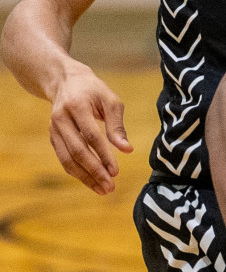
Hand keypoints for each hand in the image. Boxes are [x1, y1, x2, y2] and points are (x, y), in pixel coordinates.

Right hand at [49, 64, 131, 193]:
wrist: (65, 81)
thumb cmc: (94, 91)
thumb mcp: (111, 100)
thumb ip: (117, 125)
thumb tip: (127, 150)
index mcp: (77, 106)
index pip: (91, 136)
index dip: (103, 155)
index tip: (116, 172)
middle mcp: (61, 119)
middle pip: (77, 151)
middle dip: (94, 172)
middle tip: (110, 187)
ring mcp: (54, 129)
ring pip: (67, 159)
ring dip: (84, 177)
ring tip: (102, 190)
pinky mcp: (53, 137)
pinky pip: (63, 158)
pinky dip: (76, 172)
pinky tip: (91, 181)